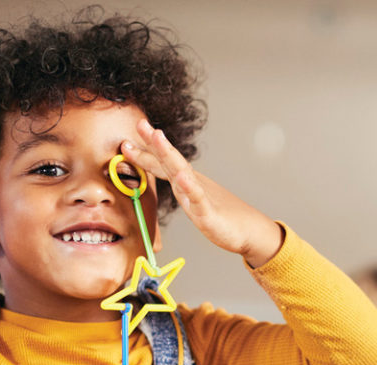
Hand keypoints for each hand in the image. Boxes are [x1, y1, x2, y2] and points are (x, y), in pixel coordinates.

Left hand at [122, 119, 282, 267]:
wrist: (250, 230)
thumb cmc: (222, 215)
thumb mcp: (194, 199)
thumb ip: (181, 186)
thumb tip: (168, 176)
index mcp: (185, 182)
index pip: (161, 164)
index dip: (143, 151)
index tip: (126, 140)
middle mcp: (191, 184)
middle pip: (169, 161)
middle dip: (153, 142)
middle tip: (140, 123)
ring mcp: (200, 196)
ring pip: (181, 172)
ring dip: (168, 154)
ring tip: (157, 137)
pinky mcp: (209, 213)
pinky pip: (198, 199)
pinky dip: (189, 187)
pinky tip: (182, 178)